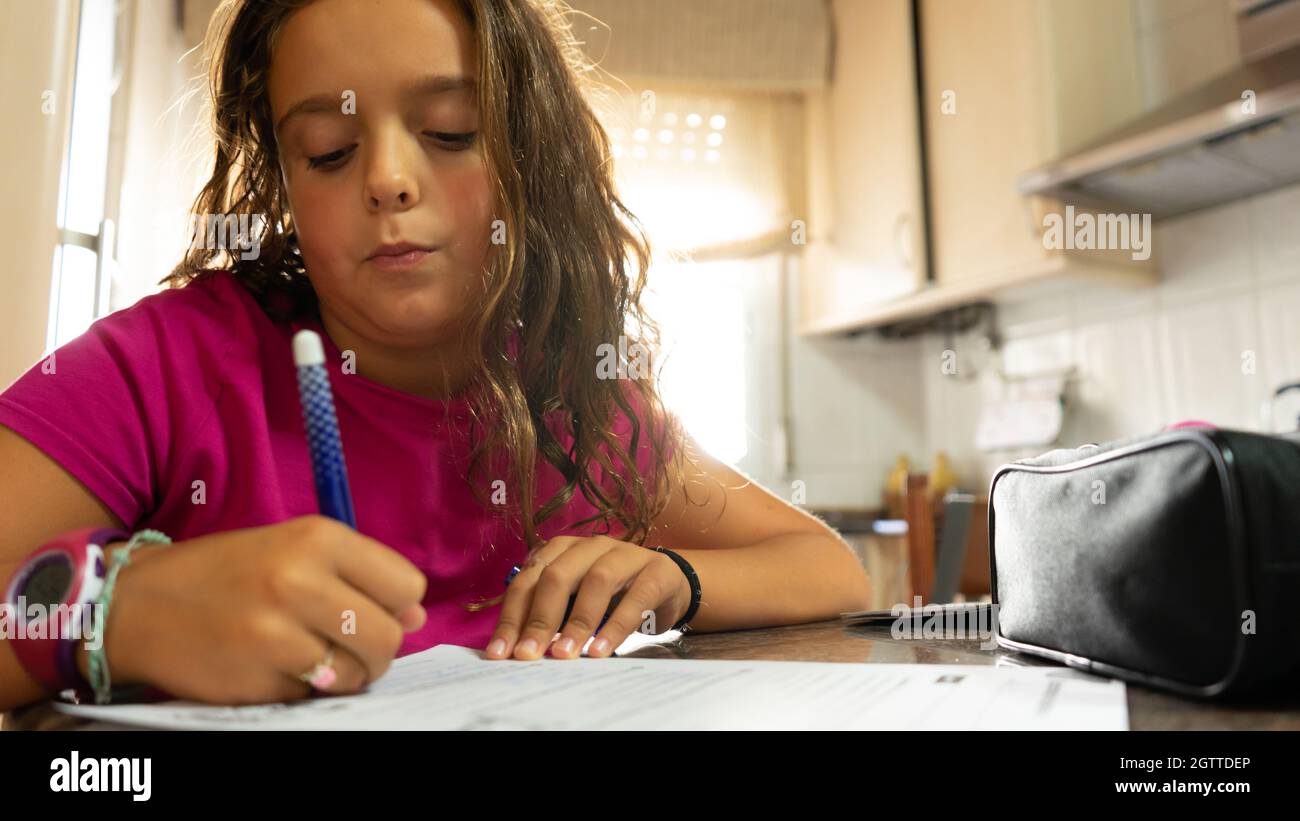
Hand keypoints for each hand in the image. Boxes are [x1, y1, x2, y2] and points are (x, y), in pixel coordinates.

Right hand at [93, 515, 426, 703]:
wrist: (139, 603)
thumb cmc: (226, 573)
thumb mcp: (294, 551)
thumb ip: (359, 577)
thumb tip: (418, 616)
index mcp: (318, 538)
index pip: (406, 585)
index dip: (397, 605)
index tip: (373, 609)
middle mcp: (301, 580)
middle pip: (389, 636)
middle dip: (377, 649)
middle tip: (348, 645)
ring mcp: (278, 632)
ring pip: (358, 672)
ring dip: (346, 674)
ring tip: (314, 657)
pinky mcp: (259, 676)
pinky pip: (314, 693)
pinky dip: (304, 687)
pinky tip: (276, 666)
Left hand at [484, 535, 690, 660]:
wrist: (669, 584)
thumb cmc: (612, 596)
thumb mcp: (576, 601)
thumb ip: (552, 617)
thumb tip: (519, 652)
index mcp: (562, 550)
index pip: (528, 580)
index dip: (512, 617)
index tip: (500, 653)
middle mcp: (591, 546)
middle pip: (557, 576)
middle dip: (539, 619)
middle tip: (528, 655)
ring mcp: (626, 555)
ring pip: (596, 581)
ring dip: (577, 621)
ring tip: (564, 655)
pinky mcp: (657, 571)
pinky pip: (636, 597)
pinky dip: (617, 625)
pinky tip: (602, 650)